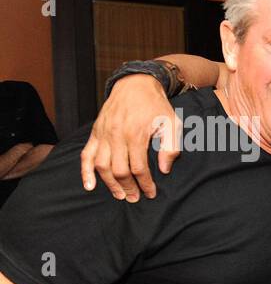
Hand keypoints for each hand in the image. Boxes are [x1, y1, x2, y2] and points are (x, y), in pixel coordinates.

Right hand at [80, 75, 181, 201]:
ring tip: (120, 195)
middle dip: (128, 188)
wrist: (135, 84)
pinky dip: (85, 171)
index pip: (138, 168)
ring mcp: (103, 134)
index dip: (145, 184)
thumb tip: (164, 169)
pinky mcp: (95, 132)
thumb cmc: (156, 105)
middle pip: (119, 170)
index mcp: (135, 134)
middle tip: (135, 198)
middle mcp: (116, 135)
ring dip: (109, 184)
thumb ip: (171, 147)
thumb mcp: (172, 123)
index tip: (151, 193)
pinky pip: (86, 155)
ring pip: (101, 166)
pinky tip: (89, 185)